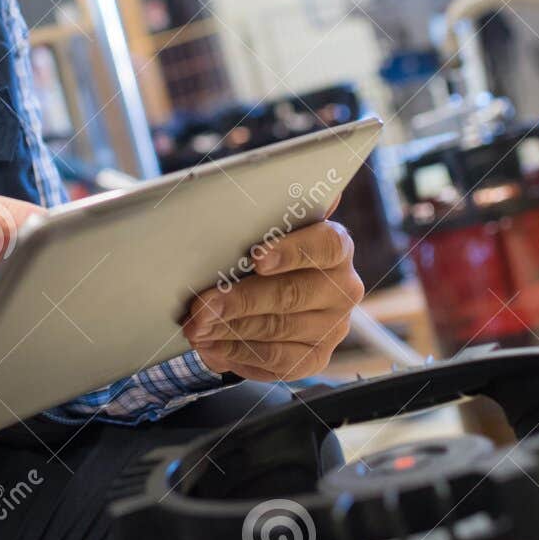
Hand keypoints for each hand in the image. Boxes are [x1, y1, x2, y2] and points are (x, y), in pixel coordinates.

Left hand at [181, 220, 362, 381]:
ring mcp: (332, 327)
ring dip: (230, 329)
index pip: (326, 245)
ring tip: (196, 326)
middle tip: (201, 305)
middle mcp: (342, 288)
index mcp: (337, 247)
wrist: (273, 295)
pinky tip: (211, 345)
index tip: (256, 257)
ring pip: (278, 330)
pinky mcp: (315, 358)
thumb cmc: (265, 253)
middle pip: (292, 294)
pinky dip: (237, 353)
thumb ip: (271, 211)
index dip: (291, 250)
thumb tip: (270, 178)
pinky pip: (275, 361)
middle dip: (239, 301)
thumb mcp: (268, 228)